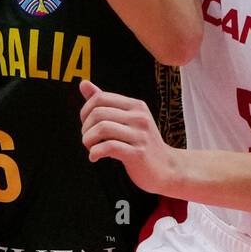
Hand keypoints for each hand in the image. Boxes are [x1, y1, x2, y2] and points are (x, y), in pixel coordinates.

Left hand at [79, 79, 178, 194]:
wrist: (167, 168)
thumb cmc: (142, 143)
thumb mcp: (127, 119)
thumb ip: (105, 102)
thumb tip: (83, 83)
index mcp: (136, 106)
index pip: (100, 98)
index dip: (85, 111)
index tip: (86, 125)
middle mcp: (139, 117)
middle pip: (98, 113)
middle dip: (85, 128)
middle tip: (88, 140)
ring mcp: (140, 135)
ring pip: (102, 128)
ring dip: (88, 140)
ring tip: (91, 148)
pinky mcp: (138, 153)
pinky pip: (109, 147)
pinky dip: (95, 152)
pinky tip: (95, 157)